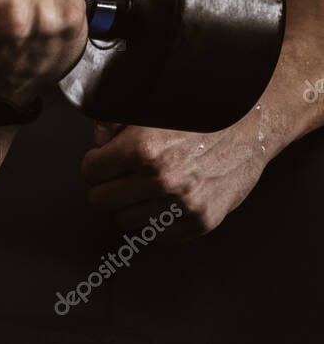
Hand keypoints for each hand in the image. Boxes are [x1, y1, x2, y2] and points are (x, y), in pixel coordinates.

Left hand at [81, 117, 270, 241]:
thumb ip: (113, 124)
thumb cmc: (201, 115)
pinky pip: (154, 235)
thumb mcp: (151, 108)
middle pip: (100, 200)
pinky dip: (152, 221)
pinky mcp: (200, 222)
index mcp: (143, 149)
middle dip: (104, 187)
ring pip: (123, 221)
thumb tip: (96, 142)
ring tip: (140, 189)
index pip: (90, 171)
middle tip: (117, 178)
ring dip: (126, 206)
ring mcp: (183, 204)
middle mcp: (162, 179)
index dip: (94, 165)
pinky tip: (160, 201)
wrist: (252, 126)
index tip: (102, 162)